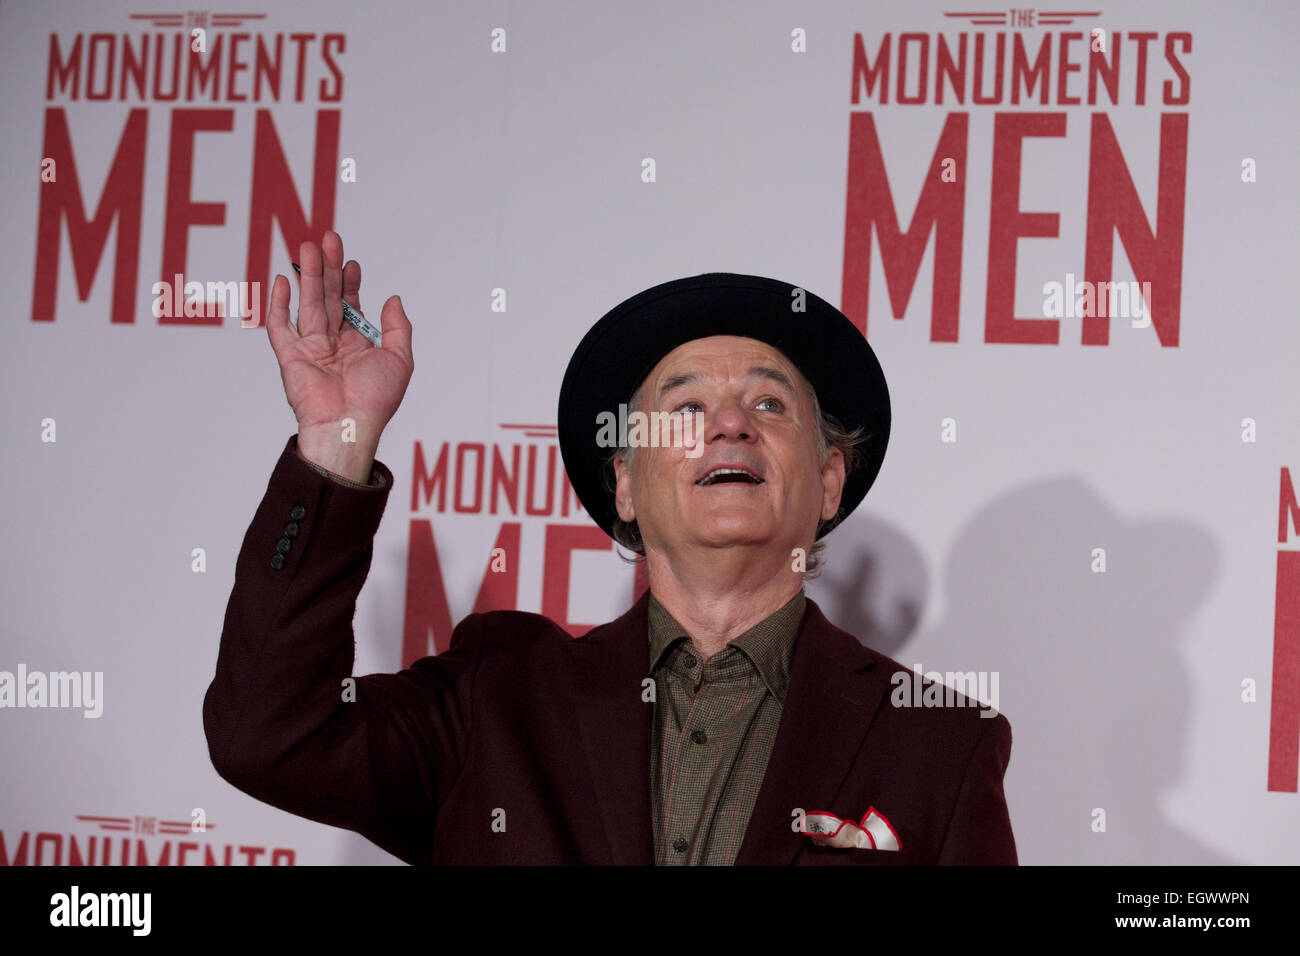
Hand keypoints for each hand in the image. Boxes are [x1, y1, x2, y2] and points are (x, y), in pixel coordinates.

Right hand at [266, 231, 412, 477]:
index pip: (350, 304)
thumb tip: (394, 299)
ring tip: (308, 248)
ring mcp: (310, 348)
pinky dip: (278, 304)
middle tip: (328, 239)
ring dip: (308, 275)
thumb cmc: (376, 401)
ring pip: (308, 303)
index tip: (352, 262)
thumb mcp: (400, 360)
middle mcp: (333, 343)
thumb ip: (397, 327)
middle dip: (328, 268)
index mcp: (357, 344)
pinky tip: (282, 281)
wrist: (350, 426)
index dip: (350, 282)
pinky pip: (280, 326)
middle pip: (328, 297)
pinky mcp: (290, 357)